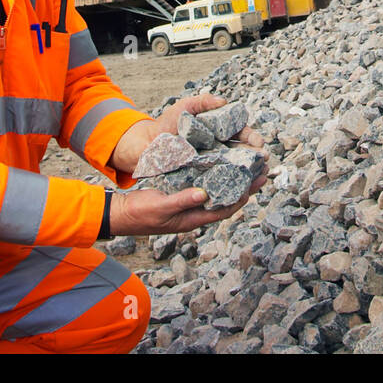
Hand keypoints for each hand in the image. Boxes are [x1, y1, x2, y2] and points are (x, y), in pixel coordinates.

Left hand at [108, 93, 265, 174]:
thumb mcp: (184, 108)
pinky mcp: (203, 177)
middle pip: (244, 153)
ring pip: (237, 169)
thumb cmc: (165, 125)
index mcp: (219, 130)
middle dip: (256, 156)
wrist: (145, 145)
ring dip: (251, 173)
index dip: (252, 138)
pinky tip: (242, 189)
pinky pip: (221, 182)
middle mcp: (219, 148)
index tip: (258, 142)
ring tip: (260, 177)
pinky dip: (233, 186)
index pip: (241, 133)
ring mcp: (212, 164)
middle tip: (263, 160)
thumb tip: (223, 101)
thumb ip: (202, 102)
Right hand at [109, 175, 267, 237]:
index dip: (240, 198)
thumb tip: (204, 194)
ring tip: (246, 165)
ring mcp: (188, 203)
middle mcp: (194, 212)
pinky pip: (203, 185)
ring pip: (216, 192)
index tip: (255, 184)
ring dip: (232, 179)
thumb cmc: (140, 213)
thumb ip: (181, 201)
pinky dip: (214, 176)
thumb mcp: (161, 207)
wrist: (121, 213)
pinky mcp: (180, 193)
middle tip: (261, 171)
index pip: (223, 210)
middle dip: (244, 187)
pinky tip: (219, 163)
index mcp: (192, 219)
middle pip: (225, 199)